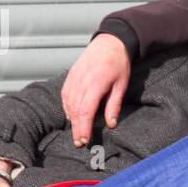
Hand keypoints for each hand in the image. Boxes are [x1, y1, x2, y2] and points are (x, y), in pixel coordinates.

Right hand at [62, 32, 130, 147]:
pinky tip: (71, 117)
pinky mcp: (70, 76)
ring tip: (76, 133)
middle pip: (75, 110)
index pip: (86, 110)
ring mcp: (74, 78)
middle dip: (76, 128)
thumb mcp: (122, 85)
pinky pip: (65, 95)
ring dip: (71, 120)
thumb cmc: (118, 64)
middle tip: (79, 143)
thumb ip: (114, 105)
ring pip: (68, 103)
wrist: (109, 43)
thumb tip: (111, 124)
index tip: (84, 139)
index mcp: (96, 83)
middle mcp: (82, 81)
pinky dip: (67, 107)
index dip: (84, 127)